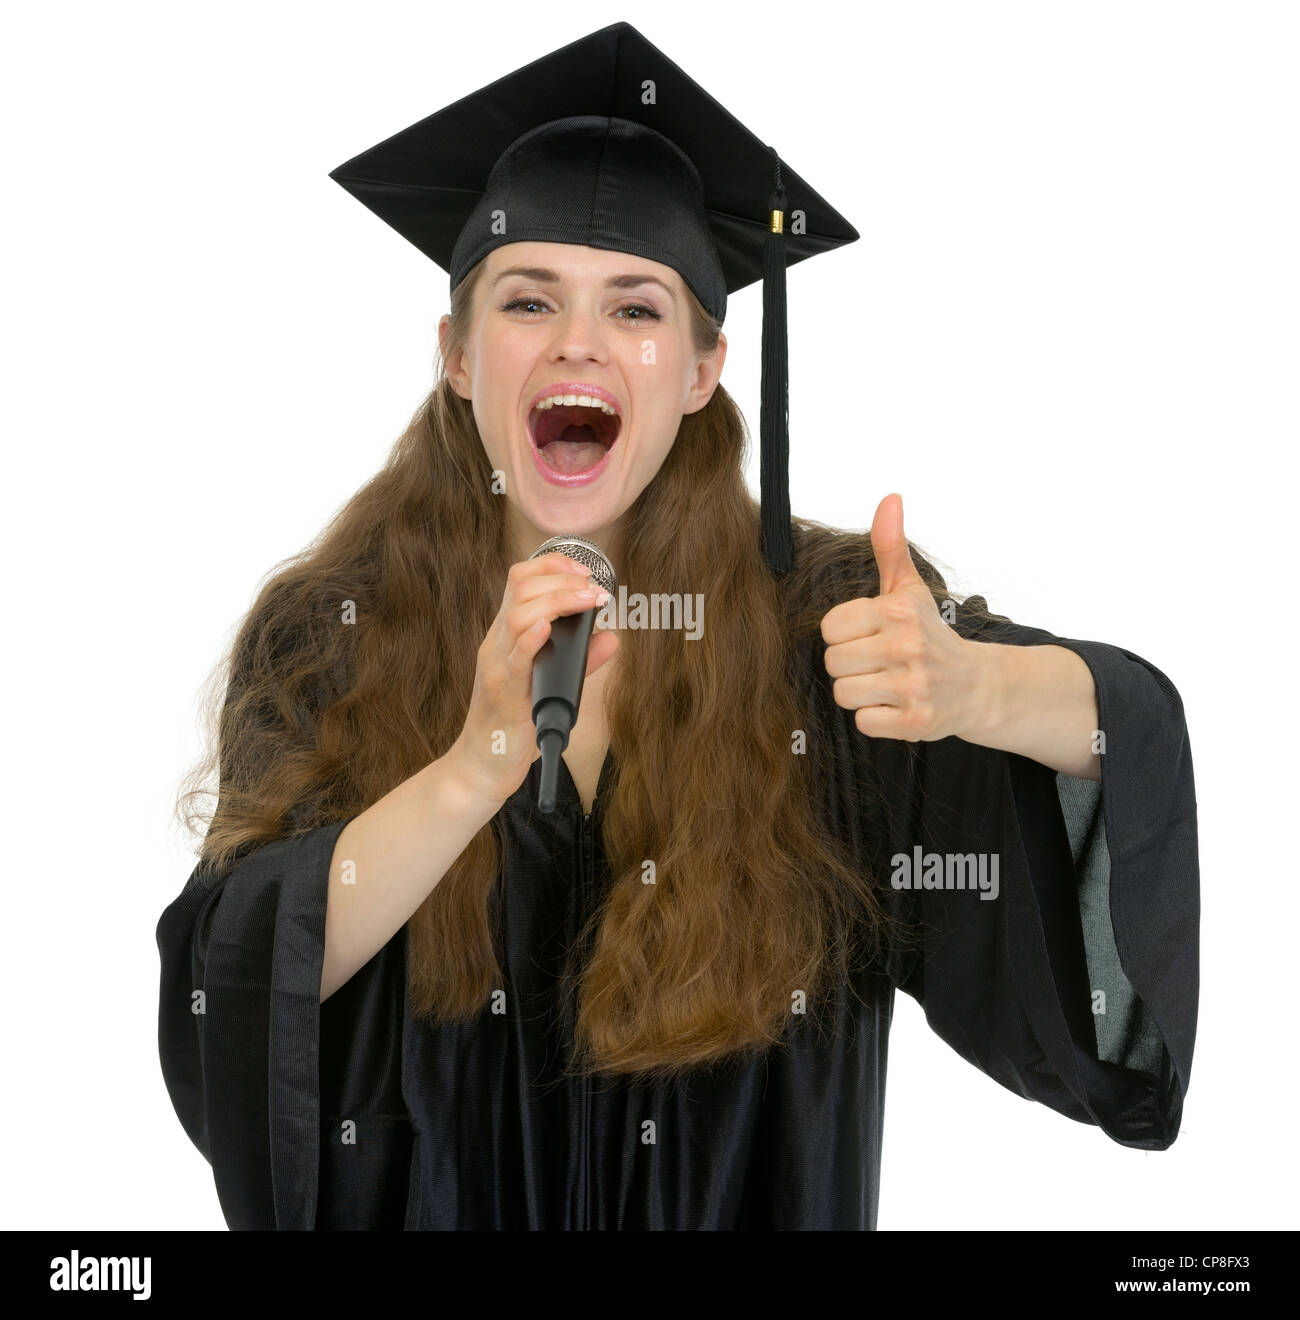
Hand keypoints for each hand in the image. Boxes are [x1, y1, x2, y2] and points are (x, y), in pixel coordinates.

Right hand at [449, 552, 618, 804]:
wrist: (481, 766)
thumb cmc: (514, 723)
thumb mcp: (548, 682)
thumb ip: (580, 659)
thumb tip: (612, 638)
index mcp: (506, 635)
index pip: (520, 579)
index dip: (552, 564)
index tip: (584, 569)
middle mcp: (497, 644)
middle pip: (521, 588)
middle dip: (562, 578)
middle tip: (596, 588)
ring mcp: (497, 668)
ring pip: (518, 616)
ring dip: (558, 600)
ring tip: (588, 600)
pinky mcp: (504, 696)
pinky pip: (515, 661)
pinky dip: (531, 640)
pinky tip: (547, 629)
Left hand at [820, 494, 983, 742]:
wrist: (978, 686)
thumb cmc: (931, 635)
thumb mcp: (909, 589)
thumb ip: (890, 546)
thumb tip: (890, 498)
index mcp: (898, 612)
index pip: (829, 627)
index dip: (844, 634)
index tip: (868, 636)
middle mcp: (907, 647)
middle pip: (833, 662)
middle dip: (850, 665)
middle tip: (877, 662)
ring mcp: (913, 686)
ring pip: (844, 693)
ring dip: (860, 693)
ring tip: (885, 683)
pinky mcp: (916, 721)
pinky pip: (863, 722)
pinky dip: (875, 718)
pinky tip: (895, 705)